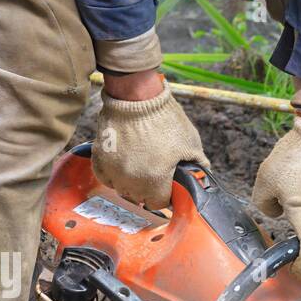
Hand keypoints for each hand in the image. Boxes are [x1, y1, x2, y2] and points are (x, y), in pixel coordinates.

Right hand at [93, 74, 208, 209]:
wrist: (136, 96)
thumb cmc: (164, 118)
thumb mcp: (190, 143)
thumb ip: (197, 165)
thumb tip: (201, 176)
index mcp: (154, 181)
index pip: (159, 203)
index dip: (165, 195)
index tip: (166, 187)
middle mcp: (131, 181)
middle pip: (139, 198)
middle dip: (149, 190)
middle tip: (154, 175)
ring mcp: (113, 170)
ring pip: (121, 189)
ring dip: (131, 184)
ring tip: (139, 169)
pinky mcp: (99, 158)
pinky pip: (105, 177)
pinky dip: (113, 175)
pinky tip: (123, 166)